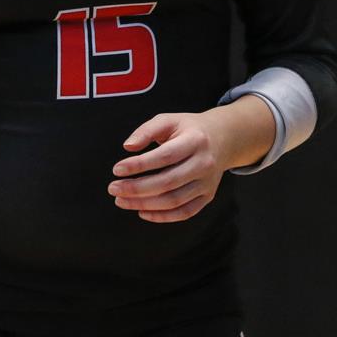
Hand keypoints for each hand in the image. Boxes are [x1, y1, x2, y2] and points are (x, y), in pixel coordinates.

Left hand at [108, 107, 259, 223]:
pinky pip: (184, 213)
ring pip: (174, 200)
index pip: (164, 156)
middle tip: (113, 188)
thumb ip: (147, 130)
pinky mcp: (207, 196)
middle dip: (136, 188)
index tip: (117, 169)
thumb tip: (128, 147)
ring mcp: (207, 183)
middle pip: (167, 182)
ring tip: (121, 200)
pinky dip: (162, 216)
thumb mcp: (169, 120)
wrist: (222, 139)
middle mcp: (204, 163)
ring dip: (144, 204)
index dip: (139, 165)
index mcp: (195, 140)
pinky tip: (142, 211)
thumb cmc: (189, 129)